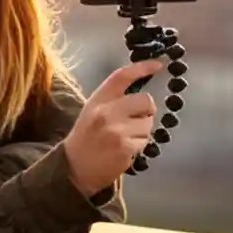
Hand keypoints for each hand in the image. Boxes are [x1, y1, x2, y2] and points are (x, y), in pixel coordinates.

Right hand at [62, 59, 160, 197]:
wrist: (74, 167)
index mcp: (99, 99)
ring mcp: (117, 130)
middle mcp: (107, 112)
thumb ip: (114, 99)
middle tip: (138, 119)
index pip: (123, 76)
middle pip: (145, 100)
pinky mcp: (125, 148)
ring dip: (142, 131)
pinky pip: (145, 141)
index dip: (142, 67)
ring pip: (148, 123)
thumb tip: (141, 92)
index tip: (158, 64)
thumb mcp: (93, 110)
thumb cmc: (86, 136)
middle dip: (147, 110)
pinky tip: (125, 150)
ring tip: (126, 138)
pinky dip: (139, 146)